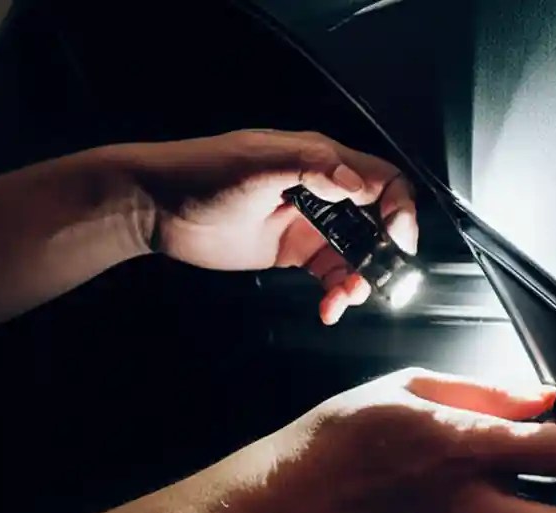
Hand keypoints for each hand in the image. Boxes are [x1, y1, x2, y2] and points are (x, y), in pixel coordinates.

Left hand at [123, 129, 417, 324]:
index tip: (398, 241)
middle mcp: (322, 190)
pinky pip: (331, 274)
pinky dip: (337, 294)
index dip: (399, 209)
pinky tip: (328, 309)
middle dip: (386, 251)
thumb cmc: (201, 173)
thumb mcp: (256, 164)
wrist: (156, 208)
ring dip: (362, 278)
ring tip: (346, 299)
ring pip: (357, 252)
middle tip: (379, 279)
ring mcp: (309, 223)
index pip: (382, 179)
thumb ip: (310, 167)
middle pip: (377, 220)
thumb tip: (359, 182)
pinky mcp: (294, 252)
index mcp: (320, 160)